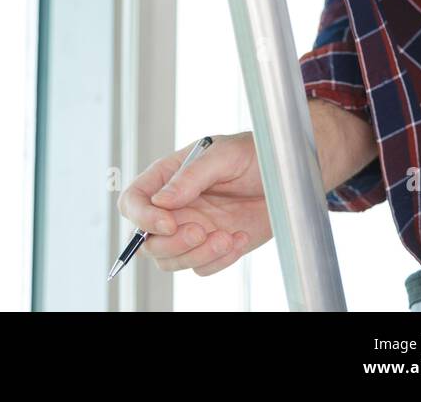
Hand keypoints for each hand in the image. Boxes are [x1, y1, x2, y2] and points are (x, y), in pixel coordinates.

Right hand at [117, 102, 377, 276]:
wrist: (287, 175)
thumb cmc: (254, 153)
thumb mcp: (223, 155)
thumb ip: (191, 176)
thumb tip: (161, 201)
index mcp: (167, 176)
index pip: (133, 201)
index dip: (142, 217)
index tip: (168, 223)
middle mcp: (174, 206)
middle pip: (147, 241)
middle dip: (171, 244)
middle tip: (200, 232)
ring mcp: (192, 228)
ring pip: (171, 261)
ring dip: (197, 256)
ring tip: (227, 237)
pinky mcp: (213, 246)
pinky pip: (202, 268)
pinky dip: (220, 260)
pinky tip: (239, 237)